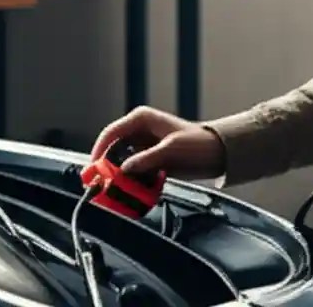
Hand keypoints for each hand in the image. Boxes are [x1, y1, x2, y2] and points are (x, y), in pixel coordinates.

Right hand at [89, 106, 225, 179]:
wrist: (219, 154)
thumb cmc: (198, 144)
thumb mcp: (171, 150)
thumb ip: (146, 160)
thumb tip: (123, 169)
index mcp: (141, 120)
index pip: (110, 133)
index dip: (98, 151)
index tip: (93, 169)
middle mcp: (139, 131)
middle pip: (113, 150)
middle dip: (107, 168)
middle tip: (100, 185)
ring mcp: (144, 147)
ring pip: (122, 163)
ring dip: (119, 177)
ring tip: (114, 192)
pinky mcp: (151, 161)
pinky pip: (134, 172)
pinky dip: (131, 181)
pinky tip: (131, 193)